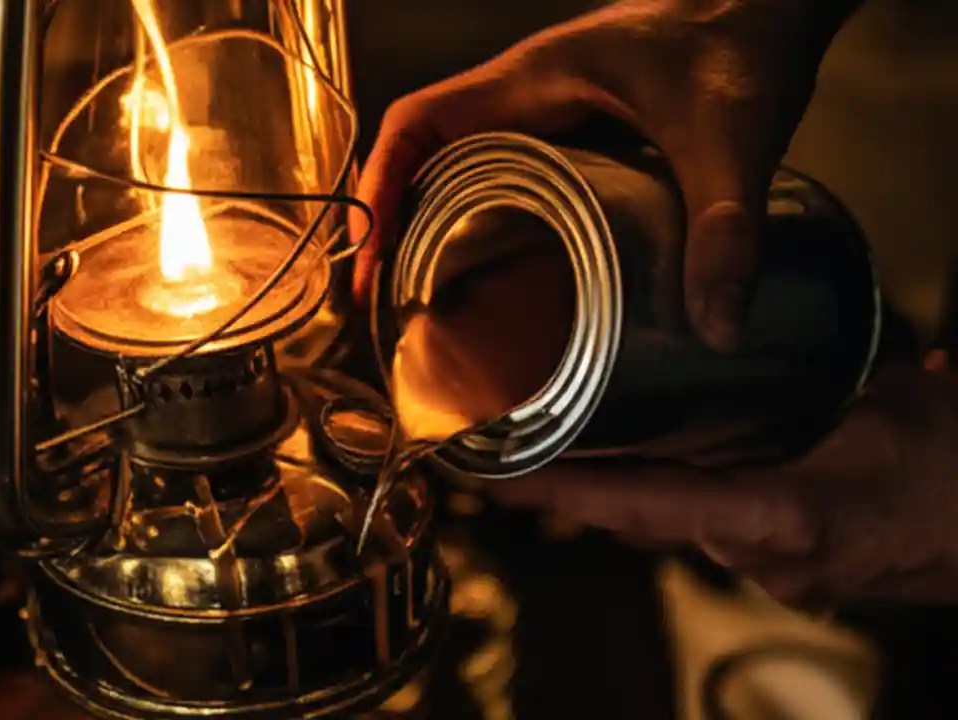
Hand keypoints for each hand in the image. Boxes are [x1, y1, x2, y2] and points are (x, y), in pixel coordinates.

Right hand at [352, 0, 856, 350]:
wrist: (775, 1)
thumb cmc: (745, 40)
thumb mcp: (732, 135)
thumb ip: (725, 226)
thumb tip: (717, 332)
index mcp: (531, 81)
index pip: (417, 124)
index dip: (379, 189)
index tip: (371, 262)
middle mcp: (524, 94)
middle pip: (422, 155)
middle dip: (395, 224)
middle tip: (392, 304)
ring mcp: (548, 110)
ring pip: (459, 166)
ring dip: (433, 223)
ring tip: (427, 300)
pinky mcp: (576, 129)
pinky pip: (503, 173)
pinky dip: (481, 218)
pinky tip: (499, 271)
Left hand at [488, 355, 957, 608]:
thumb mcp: (890, 400)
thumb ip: (813, 369)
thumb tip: (752, 311)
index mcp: (780, 517)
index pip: (642, 505)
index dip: (561, 493)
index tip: (498, 479)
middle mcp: (766, 560)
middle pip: (644, 523)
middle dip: (579, 490)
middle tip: (513, 453)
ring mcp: (780, 577)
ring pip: (677, 531)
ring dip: (628, 493)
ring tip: (566, 451)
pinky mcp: (796, 577)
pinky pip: (715, 535)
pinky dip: (679, 502)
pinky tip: (658, 466)